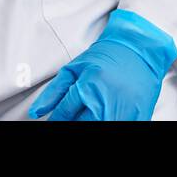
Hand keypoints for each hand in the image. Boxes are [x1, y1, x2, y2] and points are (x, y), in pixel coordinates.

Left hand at [27, 9, 176, 120]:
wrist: (141, 49)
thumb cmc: (108, 56)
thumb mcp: (77, 67)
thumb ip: (54, 91)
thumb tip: (36, 112)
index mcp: (88, 88)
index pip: (64, 115)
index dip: (58, 118)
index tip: (58, 118)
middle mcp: (104, 103)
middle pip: (80, 125)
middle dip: (74, 121)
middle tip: (78, 112)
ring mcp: (123, 113)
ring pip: (98, 127)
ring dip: (91, 121)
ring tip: (92, 111)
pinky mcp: (137, 118)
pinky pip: (119, 126)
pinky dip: (109, 120)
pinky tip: (108, 112)